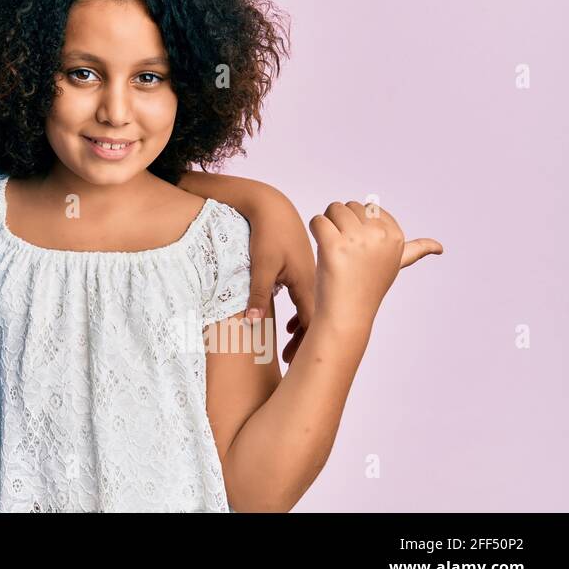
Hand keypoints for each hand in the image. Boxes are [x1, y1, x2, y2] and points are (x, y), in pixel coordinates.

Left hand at [244, 195, 315, 365]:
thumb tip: (254, 322)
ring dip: (302, 328)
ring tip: (290, 346)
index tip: (292, 363)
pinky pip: (305, 298)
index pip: (312, 322)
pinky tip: (289, 323)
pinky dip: (299, 313)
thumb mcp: (260, 264)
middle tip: (290, 362)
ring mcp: (310, 274)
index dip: (304, 345)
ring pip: (311, 308)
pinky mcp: (302, 268)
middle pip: (314, 318)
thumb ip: (258, 294)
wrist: (271, 205)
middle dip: (304, 342)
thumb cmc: (266, 232)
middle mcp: (314, 280)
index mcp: (307, 281)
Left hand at [307, 200, 442, 329]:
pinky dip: (315, 229)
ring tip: (333, 247)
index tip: (360, 247)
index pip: (369, 207)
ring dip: (327, 224)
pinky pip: (318, 220)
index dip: (358, 224)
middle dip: (341, 221)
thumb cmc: (368, 285)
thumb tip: (439, 247)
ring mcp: (358, 240)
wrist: (347, 311)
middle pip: (350, 206)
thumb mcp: (395, 264)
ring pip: (333, 209)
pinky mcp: (334, 245)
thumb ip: (415, 251)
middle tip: (343, 248)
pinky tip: (321, 245)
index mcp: (396, 236)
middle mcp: (380, 236)